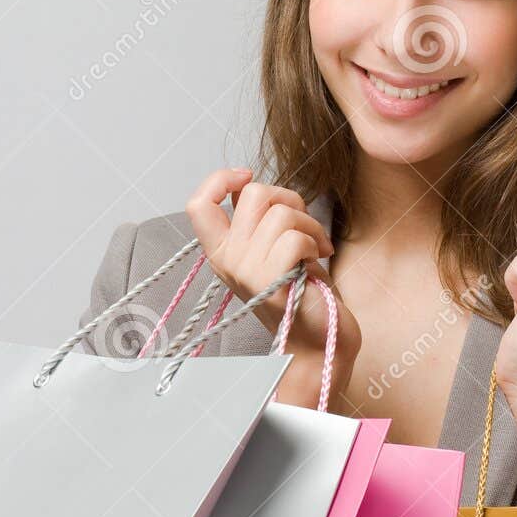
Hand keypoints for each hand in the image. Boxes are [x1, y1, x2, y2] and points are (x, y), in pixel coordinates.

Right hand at [184, 169, 362, 368]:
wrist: (318, 340)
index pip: (198, 204)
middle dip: (289, 199)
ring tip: (316, 248)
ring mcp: (246, 271)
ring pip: (281, 213)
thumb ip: (256, 221)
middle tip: (303, 225)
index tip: (246, 176)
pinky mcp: (272, 281)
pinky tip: (317, 260)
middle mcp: (227, 261)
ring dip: (310, 224)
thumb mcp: (269, 249)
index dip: (220, 179)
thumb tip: (248, 184)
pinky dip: (315, 242)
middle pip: (253, 194)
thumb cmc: (300, 291)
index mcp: (221, 251)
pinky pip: (295, 236)